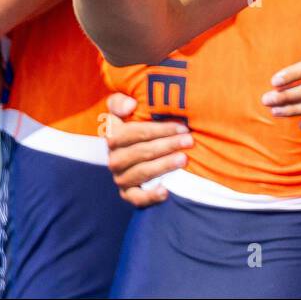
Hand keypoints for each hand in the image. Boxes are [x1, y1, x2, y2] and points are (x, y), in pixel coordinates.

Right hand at [103, 93, 191, 207]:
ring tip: (184, 159)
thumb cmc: (139, 126)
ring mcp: (120, 176)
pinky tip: (166, 191)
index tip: (181, 126)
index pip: (133, 132)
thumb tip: (131, 105)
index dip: (158, 129)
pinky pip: (136, 198)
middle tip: (189, 141)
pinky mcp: (127, 193)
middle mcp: (113, 157)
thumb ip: (120, 101)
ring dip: (164, 165)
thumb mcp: (125, 110)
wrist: (140, 153)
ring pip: (141, 172)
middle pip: (141, 151)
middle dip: (167, 145)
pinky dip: (150, 196)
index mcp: (112, 135)